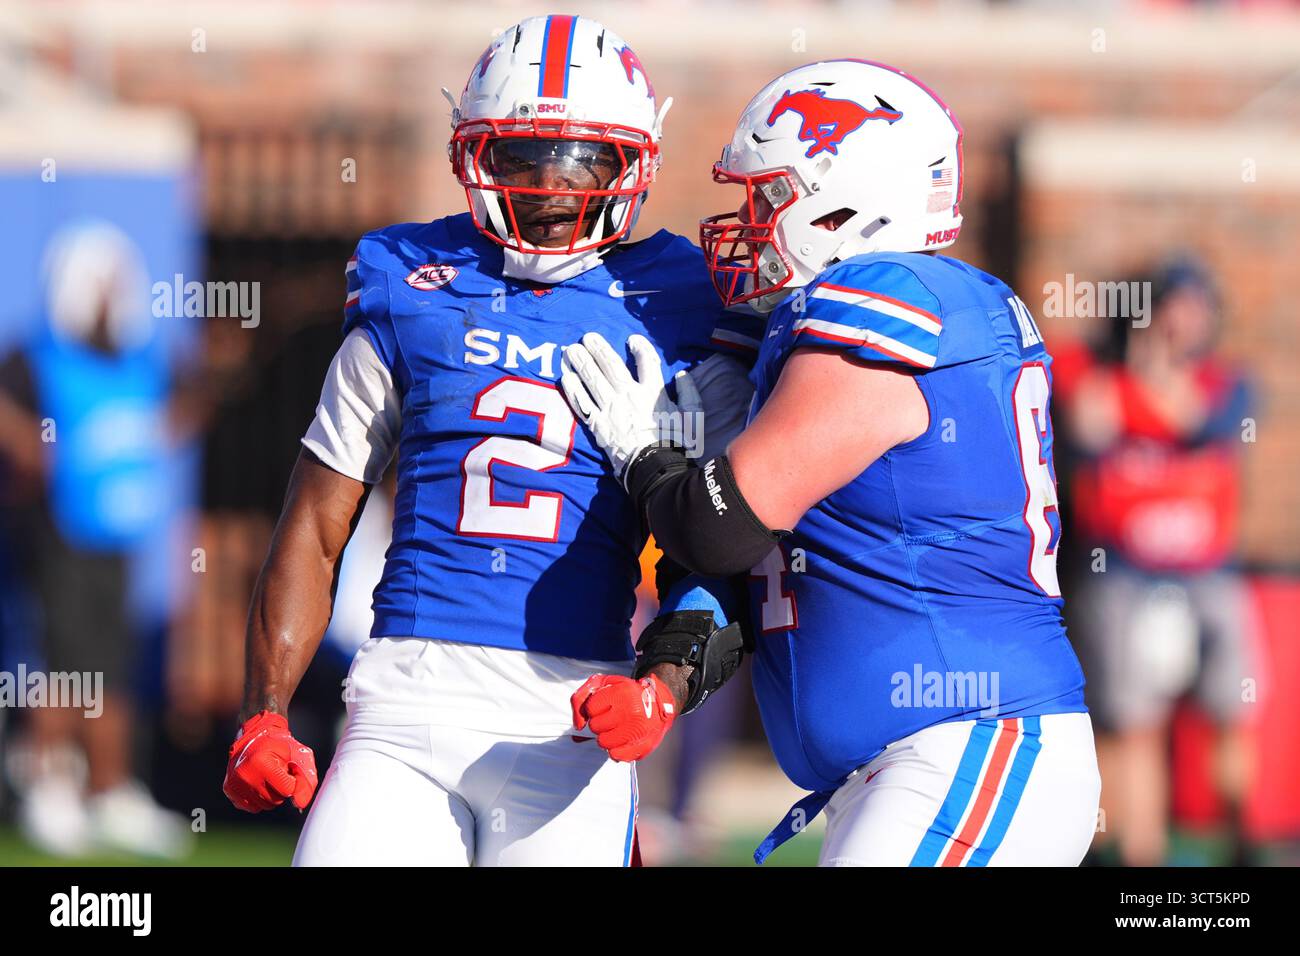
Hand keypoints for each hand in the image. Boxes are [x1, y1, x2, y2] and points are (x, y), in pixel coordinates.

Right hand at [223, 711, 318, 812]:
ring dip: (271, 794)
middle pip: (276, 799)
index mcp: (261, 762)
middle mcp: (244, 774)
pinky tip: (258, 783)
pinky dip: (259, 798)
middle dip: (282, 788)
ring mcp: (234, 783)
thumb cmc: (278, 745)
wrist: (253, 736)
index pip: (287, 789)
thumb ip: (305, 778)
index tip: (289, 771)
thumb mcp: (297, 754)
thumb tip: (301, 804)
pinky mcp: (229, 790)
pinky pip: (252, 807)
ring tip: (267, 776)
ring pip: (265, 805)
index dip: (293, 781)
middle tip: (277, 772)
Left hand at [561, 332, 701, 480]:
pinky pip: (582, 404)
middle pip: (611, 366)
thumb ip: (690, 392)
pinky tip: (565, 377)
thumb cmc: (678, 445)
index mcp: (654, 392)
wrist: (656, 471)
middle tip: (588, 337)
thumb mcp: (693, 417)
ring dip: (581, 363)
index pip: (646, 361)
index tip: (631, 340)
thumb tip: (682, 374)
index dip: (639, 347)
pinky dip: (573, 390)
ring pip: (592, 380)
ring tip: (571, 350)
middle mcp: (629, 396)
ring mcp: (611, 410)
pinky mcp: (598, 426)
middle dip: (599, 349)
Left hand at [570, 674, 677, 761]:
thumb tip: (578, 726)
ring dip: (606, 736)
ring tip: (618, 727)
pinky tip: (623, 739)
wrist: (660, 702)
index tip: (606, 703)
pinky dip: (616, 749)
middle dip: (600, 722)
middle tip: (612, 716)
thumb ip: (581, 698)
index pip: (591, 708)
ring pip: (603, 743)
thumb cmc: (628, 692)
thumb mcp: (604, 683)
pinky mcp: (644, 746)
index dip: (595, 706)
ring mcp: (640, 731)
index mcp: (623, 693)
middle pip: (595, 727)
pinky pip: (616, 755)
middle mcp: (633, 712)